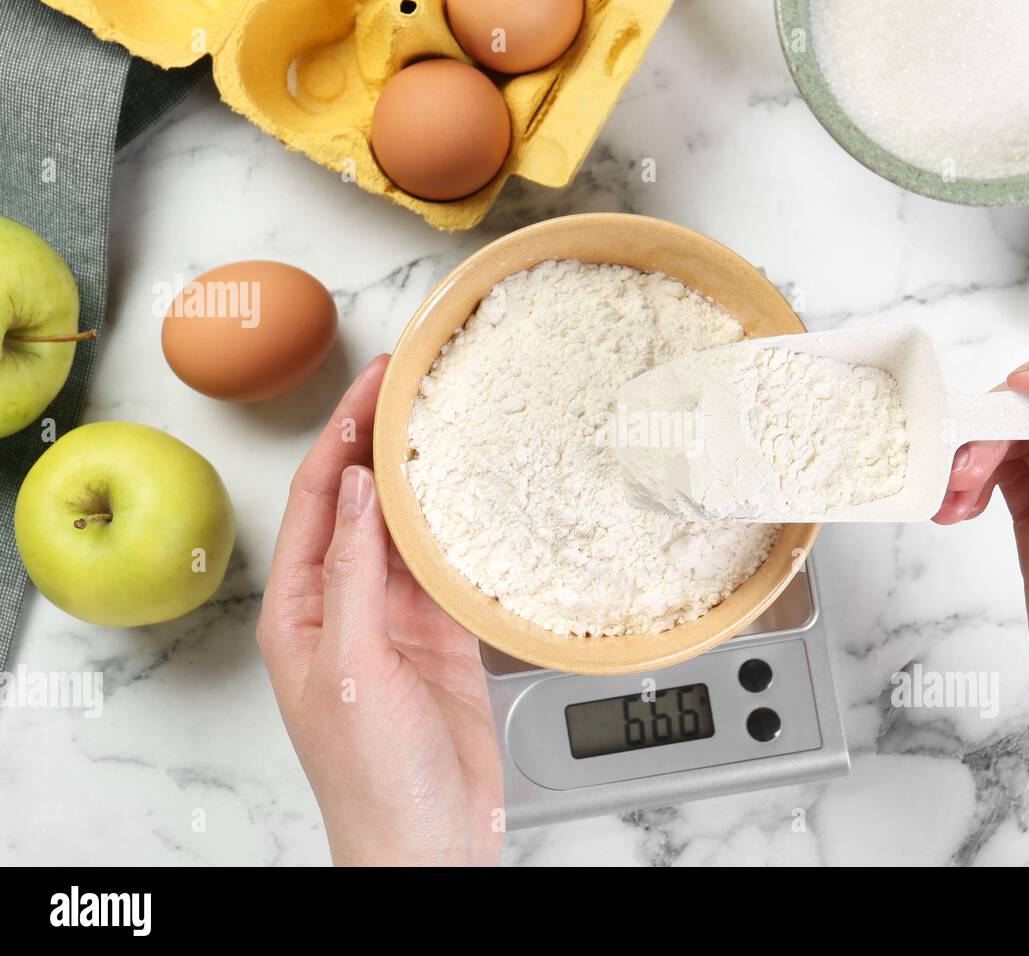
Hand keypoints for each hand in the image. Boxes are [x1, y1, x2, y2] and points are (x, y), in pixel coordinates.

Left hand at [257, 355, 503, 865]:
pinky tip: (478, 498)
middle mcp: (346, 606)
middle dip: (383, 443)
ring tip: (450, 425)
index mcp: (302, 610)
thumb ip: (356, 576)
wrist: (429, 841)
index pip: (319, 501)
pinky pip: (451, 568)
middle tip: (415, 386)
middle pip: (364, 504)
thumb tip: (362, 492)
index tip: (372, 387)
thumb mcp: (353, 667)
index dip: (342, 437)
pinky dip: (464, 531)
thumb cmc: (371, 781)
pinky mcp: (444, 637)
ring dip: (426, 480)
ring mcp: (397, 620)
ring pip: (410, 530)